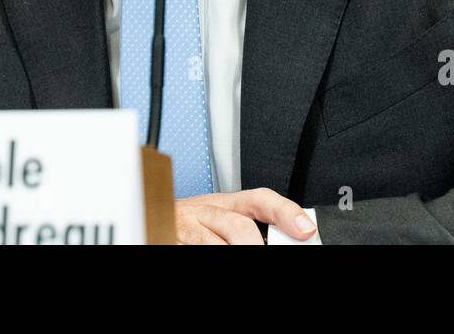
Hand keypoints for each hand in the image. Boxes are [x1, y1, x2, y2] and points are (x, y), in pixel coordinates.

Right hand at [174, 187, 317, 243]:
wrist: (148, 215)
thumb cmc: (190, 225)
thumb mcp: (221, 219)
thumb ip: (248, 225)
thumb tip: (291, 232)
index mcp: (225, 202)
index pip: (260, 198)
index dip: (285, 212)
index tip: (305, 229)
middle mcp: (206, 210)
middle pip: (239, 226)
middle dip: (254, 247)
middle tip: (264, 255)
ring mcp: (186, 227)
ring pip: (213, 242)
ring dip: (232, 251)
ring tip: (242, 253)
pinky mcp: (168, 238)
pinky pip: (192, 251)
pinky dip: (203, 254)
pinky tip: (210, 253)